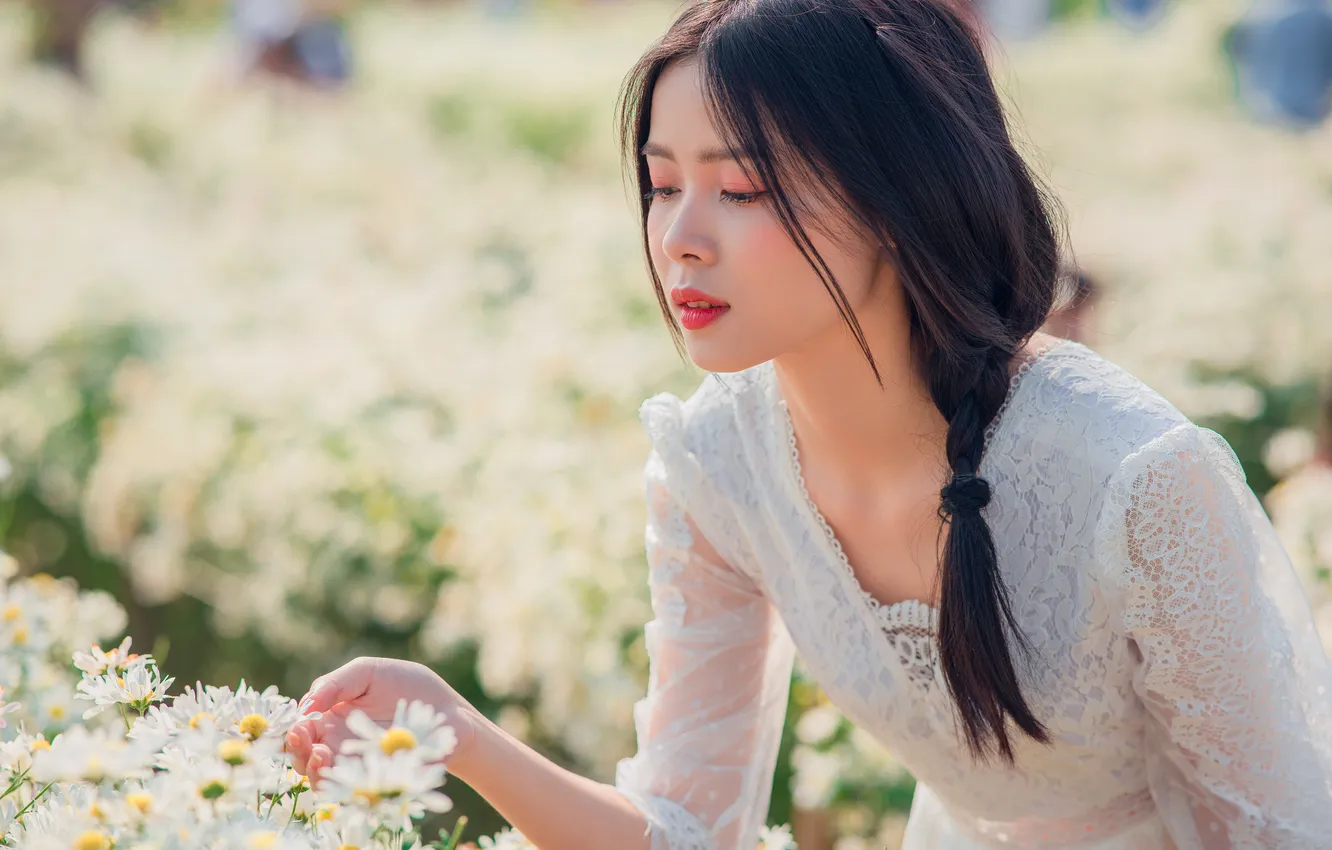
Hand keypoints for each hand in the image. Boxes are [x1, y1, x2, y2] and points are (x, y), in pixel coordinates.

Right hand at [285, 657, 480, 780]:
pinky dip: (339, 786)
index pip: (300, 728)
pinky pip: (349, 793)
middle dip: (296, 751)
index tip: (300, 725)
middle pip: (302, 757)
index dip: (292, 729)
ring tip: (322, 754)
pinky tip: (343, 768)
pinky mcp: (374, 782)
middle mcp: (337, 744)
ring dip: (312, 770)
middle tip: (306, 741)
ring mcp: (355, 765)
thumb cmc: (408, 686)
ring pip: (320, 779)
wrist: (448, 714)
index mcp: (331, 717)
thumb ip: (336, 683)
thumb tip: (305, 705)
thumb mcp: (368, 672)